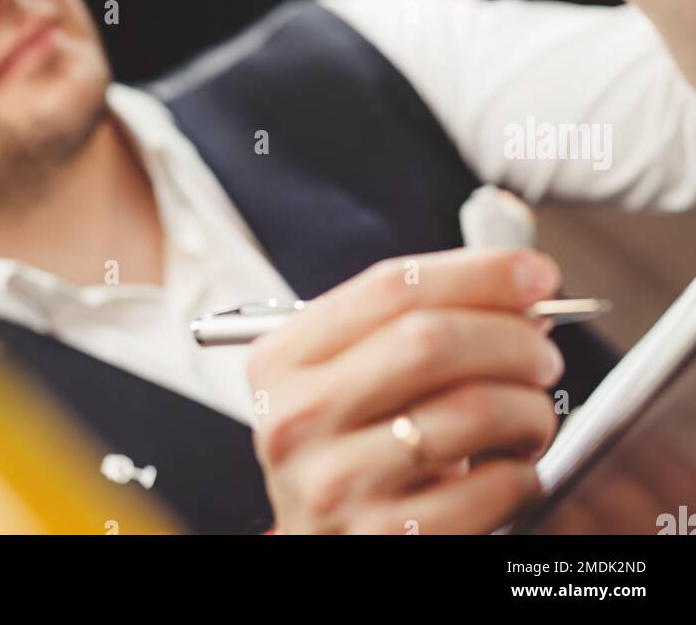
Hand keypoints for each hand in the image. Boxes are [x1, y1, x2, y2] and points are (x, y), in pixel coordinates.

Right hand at [248, 247, 563, 534]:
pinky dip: (525, 474)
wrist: (326, 553)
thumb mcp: (353, 381)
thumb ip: (417, 327)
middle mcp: (298, 419)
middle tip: (542, 354)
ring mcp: (338, 485)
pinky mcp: (388, 541)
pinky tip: (511, 473)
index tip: (536, 273)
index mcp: (283, 360)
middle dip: (512, 337)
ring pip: (472, 410)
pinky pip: (493, 488)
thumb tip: (524, 293)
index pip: (391, 287)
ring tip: (532, 418)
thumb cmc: (352, 454)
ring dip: (530, 407)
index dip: (478, 272)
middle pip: (430, 340)